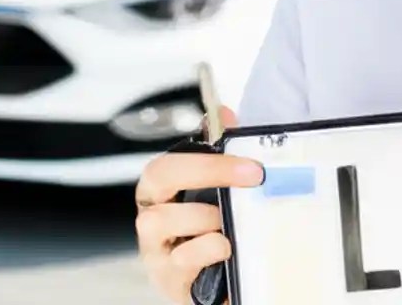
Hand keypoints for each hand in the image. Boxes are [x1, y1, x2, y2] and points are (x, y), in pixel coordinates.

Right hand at [135, 105, 264, 303]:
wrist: (215, 286)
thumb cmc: (209, 235)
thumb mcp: (215, 193)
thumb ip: (218, 153)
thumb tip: (224, 114)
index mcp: (159, 194)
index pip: (166, 166)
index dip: (207, 161)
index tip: (250, 165)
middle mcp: (151, 220)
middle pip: (157, 182)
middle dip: (207, 173)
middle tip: (251, 179)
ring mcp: (157, 253)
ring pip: (163, 222)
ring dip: (207, 219)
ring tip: (233, 224)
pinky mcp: (170, 282)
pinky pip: (183, 261)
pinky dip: (210, 251)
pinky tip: (227, 251)